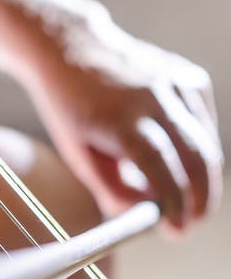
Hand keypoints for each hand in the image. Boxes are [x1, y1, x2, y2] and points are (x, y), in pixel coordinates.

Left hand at [13, 9, 222, 231]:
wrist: (75, 49)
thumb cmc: (73, 110)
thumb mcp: (78, 155)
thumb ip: (109, 188)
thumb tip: (144, 217)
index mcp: (120, 118)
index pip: (158, 163)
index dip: (174, 200)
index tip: (177, 230)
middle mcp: (154, 97)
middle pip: (194, 155)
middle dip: (199, 200)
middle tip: (188, 226)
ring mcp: (177, 84)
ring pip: (205, 143)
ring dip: (201, 182)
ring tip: (184, 205)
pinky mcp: (191, 79)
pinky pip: (204, 126)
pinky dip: (198, 152)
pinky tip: (178, 161)